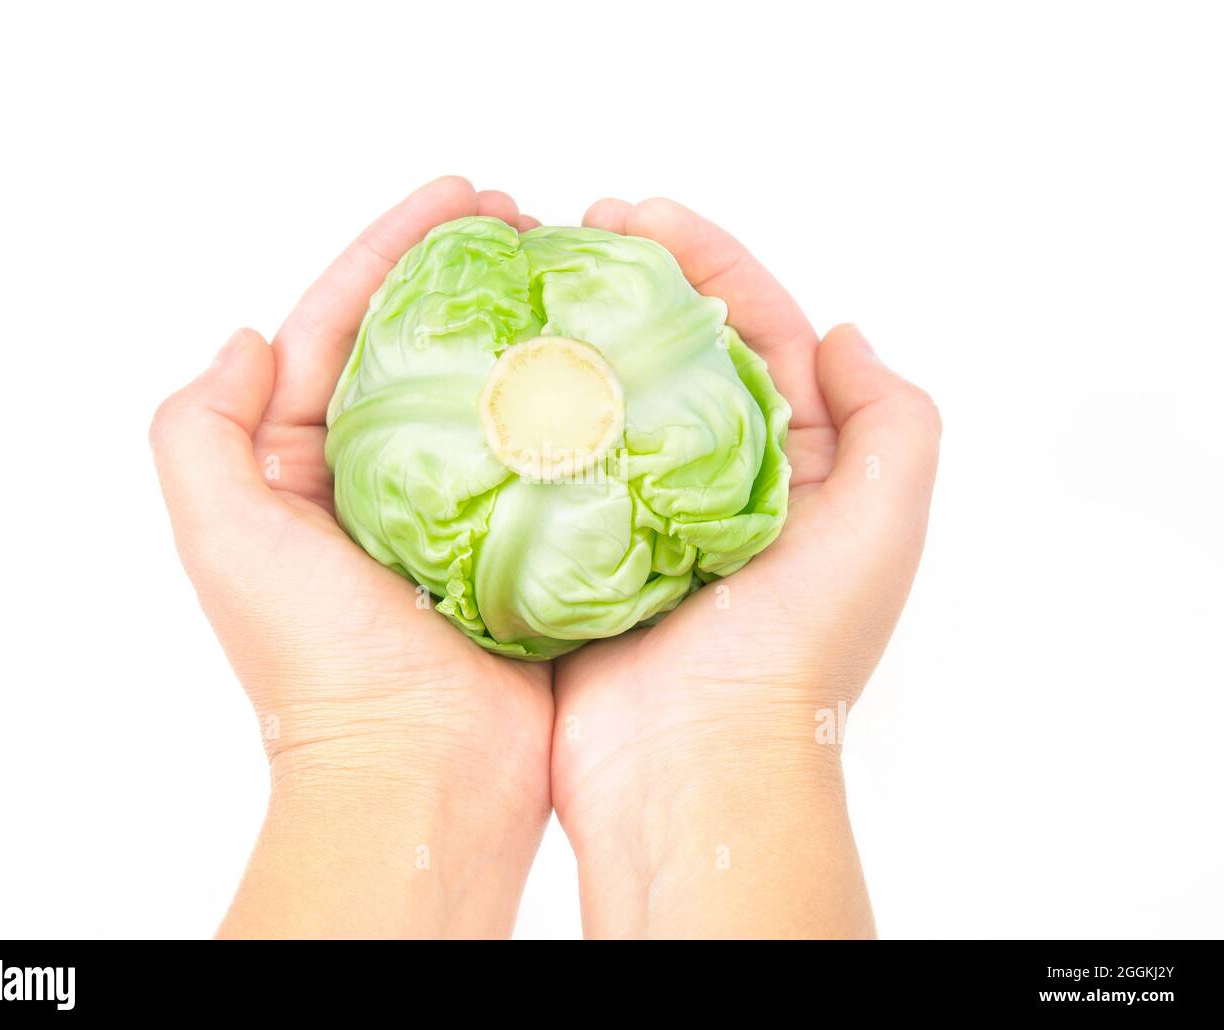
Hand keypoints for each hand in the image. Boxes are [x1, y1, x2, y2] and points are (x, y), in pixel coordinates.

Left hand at [151, 177, 551, 937]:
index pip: (340, 326)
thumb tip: (246, 338)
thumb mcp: (224, 537)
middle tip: (529, 216)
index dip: (391, 248)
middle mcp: (376, 481)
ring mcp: (455, 509)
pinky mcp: (518, 543)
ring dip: (524, 326)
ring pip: (488, 390)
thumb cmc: (319, 665)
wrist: (419, 776)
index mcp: (301, 468)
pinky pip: (544, 451)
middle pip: (422, 345)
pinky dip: (568, 401)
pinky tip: (608, 360)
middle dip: (468, 272)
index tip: (458, 193)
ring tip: (576, 268)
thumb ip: (200, 431)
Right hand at [550, 198, 940, 937]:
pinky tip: (500, 369)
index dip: (707, 260)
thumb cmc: (796, 649)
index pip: (755, 330)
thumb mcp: (887, 522)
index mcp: (793, 466)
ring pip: (610, 397)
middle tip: (574, 228)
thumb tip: (848, 335)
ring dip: (577, 335)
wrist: (696, 765)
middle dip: (631, 280)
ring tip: (530, 282)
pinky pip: (556, 460)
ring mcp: (644, 512)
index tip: (641, 213)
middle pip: (674, 350)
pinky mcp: (581, 548)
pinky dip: (534, 410)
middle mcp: (718, 481)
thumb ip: (894, 417)